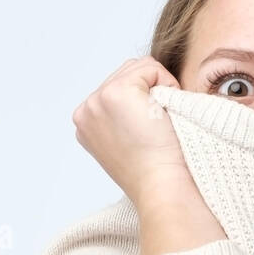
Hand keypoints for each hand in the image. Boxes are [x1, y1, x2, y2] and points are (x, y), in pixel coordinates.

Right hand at [72, 56, 191, 206]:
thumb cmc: (156, 172)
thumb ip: (123, 117)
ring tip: (161, 121)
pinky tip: (164, 115)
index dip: (144, 100)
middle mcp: (86, 110)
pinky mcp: (117, 92)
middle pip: (127, 72)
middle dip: (150, 91)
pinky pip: (151, 68)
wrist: (161, 186)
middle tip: (160, 126)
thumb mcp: (129, 142)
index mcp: (86, 123)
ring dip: (159, 88)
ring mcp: (98, 100)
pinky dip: (167, 85)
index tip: (150, 132)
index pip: (117, 85)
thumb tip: (143, 95)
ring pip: (138, 68)